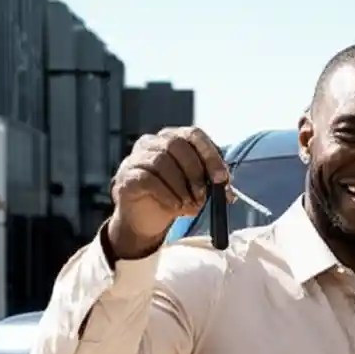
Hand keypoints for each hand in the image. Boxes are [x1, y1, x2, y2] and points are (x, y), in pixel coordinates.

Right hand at [107, 127, 229, 259]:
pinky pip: (147, 179)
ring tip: (189, 204)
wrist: (145, 218)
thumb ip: (214, 186)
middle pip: (177, 145)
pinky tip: (175, 205)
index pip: (194, 134)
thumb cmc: (175, 196)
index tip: (221, 178)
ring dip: (181, 186)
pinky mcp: (126, 176)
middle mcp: (153, 142)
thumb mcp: (199, 190)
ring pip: (161, 161)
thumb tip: (228, 192)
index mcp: (175, 139)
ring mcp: (136, 157)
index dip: (210, 155)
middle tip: (203, 195)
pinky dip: (166, 194)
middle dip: (195, 172)